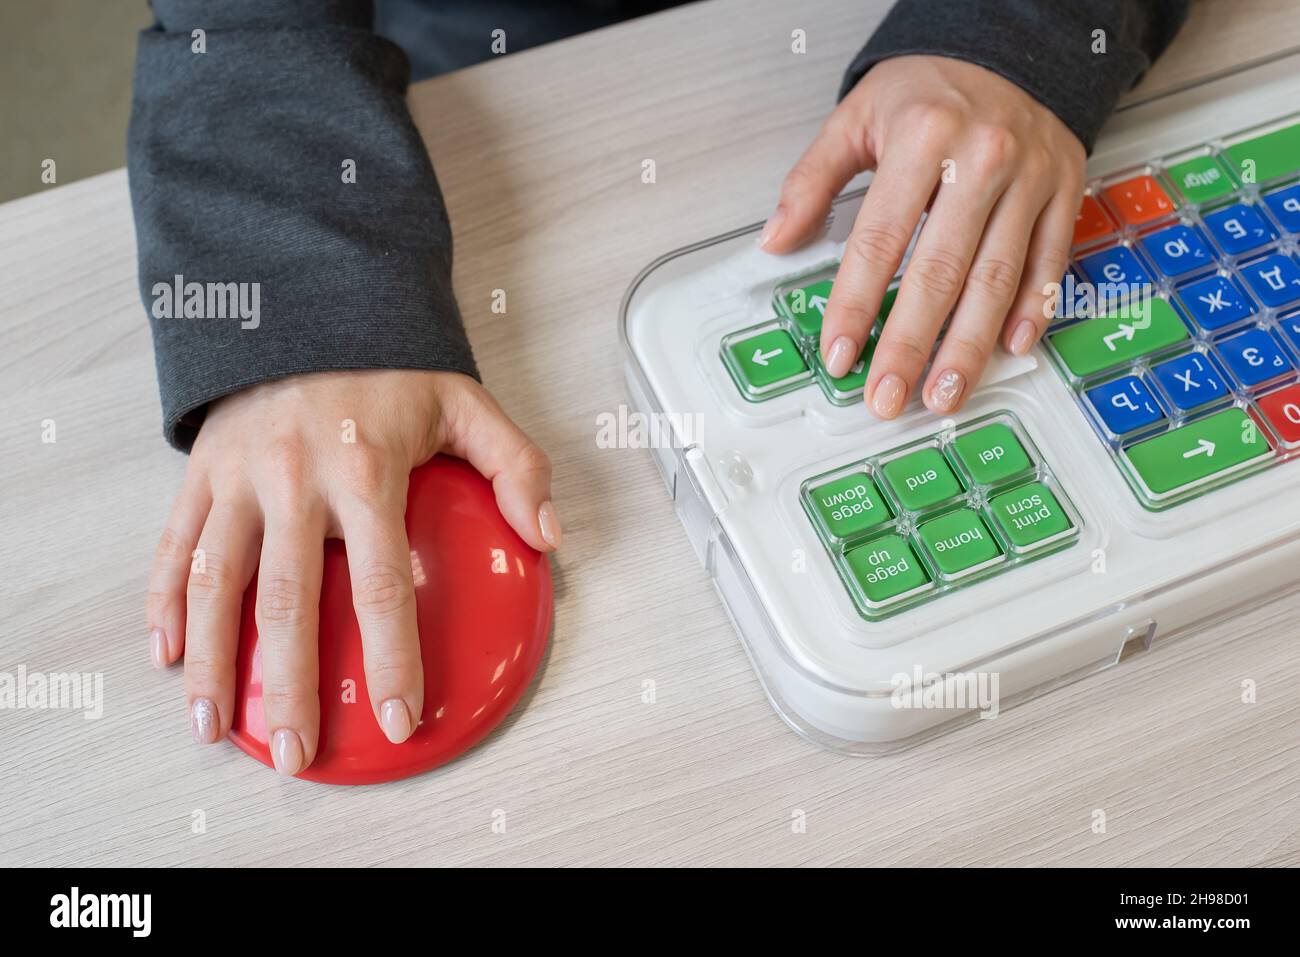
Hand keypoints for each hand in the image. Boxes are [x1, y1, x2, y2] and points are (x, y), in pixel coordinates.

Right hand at [145, 370, 559, 774]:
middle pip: (287, 602)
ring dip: (211, 661)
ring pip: (216, 583)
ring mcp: (238, 475)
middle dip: (289, 686)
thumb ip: (516, 467)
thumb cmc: (393, 365)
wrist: (310, 297)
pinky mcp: (200, 470)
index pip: (380, 583)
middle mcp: (294, 479)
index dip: (391, 656)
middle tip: (297, 754)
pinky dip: (164, 601)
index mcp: (365, 470)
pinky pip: (175, 544)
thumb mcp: (467, 403)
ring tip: (210, 725)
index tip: (396, 717)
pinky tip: (164, 653)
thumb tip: (547, 535)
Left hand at [761, 55, 1085, 417]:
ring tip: (943, 393)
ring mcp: (1031, 179)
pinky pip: (1050, 262)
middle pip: (942, 271)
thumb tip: (776, 239)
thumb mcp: (856, 116)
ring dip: (968, 347)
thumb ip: (812, 180)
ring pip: (998, 278)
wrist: (1011, 43)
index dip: (856, 304)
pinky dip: (1031, 310)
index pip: (880, 239)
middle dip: (910, 344)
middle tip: (887, 397)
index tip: (838, 353)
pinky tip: (1009, 348)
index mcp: (923, 138)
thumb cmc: (930, 87)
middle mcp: (983, 158)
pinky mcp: (1065, 191)